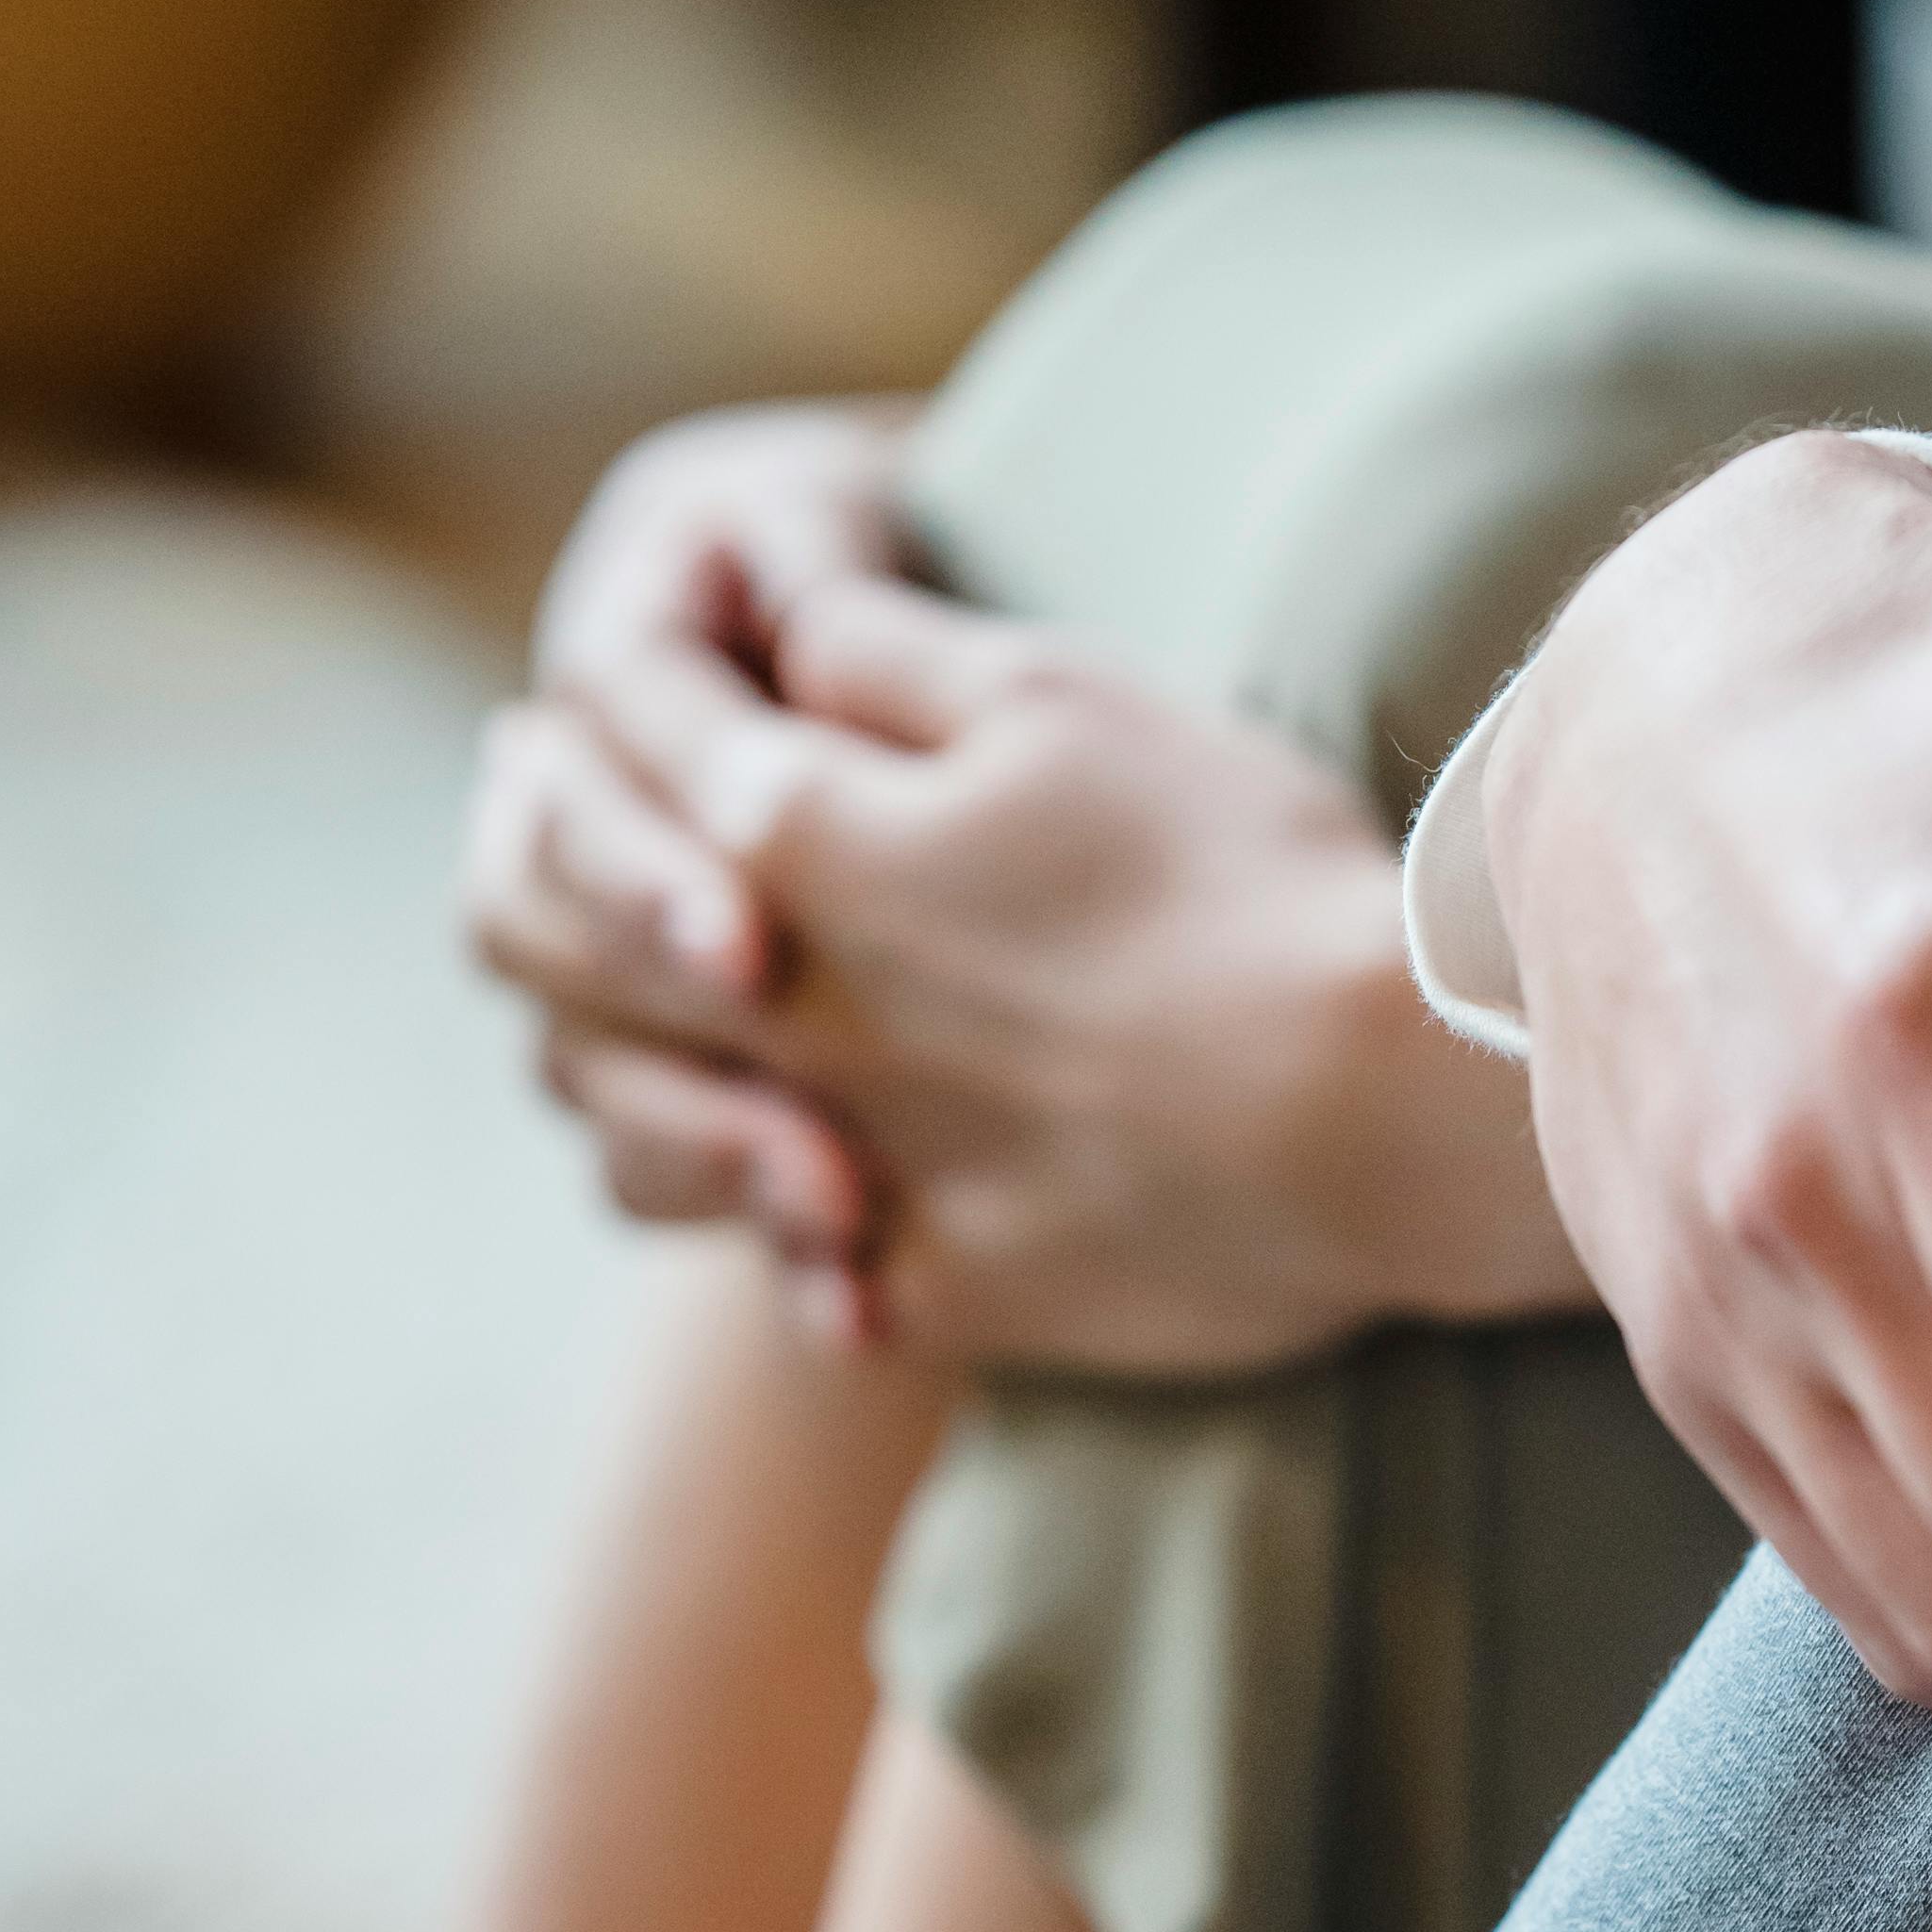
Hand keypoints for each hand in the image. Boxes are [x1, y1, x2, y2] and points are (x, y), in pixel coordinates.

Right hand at [469, 399, 917, 1271]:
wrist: (964, 695)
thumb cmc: (869, 572)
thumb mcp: (831, 527)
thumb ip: (804, 558)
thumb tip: (787, 608)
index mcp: (587, 731)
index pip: (553, 830)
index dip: (640, 888)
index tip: (753, 946)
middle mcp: (584, 867)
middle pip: (550, 985)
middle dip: (671, 1051)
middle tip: (802, 1117)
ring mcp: (643, 991)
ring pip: (605, 1105)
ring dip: (709, 1161)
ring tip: (841, 1210)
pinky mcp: (733, 1089)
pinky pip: (688, 1197)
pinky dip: (772, 1258)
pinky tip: (860, 1308)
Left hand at [472, 440, 1588, 1372]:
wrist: (1387, 1109)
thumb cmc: (1243, 870)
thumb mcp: (1061, 698)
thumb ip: (884, 660)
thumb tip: (779, 639)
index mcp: (804, 841)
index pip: (628, 735)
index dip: (612, 693)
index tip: (621, 673)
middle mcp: (794, 1013)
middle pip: (562, 942)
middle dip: (553, 870)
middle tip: (545, 829)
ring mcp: (858, 1166)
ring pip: (646, 1139)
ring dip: (638, 1077)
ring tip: (664, 1042)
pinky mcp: (950, 1291)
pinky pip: (815, 1285)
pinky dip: (810, 1250)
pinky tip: (842, 1220)